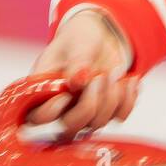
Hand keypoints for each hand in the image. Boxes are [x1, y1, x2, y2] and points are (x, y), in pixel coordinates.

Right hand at [25, 9, 139, 138]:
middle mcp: (61, 107)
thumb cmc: (79, 40)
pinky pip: (120, 116)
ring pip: (97, 123)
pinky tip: (128, 80)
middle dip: (89, 105)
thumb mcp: (75, 43)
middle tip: (100, 77)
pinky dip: (128, 98)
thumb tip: (77, 81)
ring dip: (111, 97)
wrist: (101, 38)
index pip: (37, 117)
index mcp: (43, 89)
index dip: (51, 111)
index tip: (66, 93)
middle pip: (70, 128)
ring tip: (115, 71)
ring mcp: (84, 112)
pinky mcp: (106, 111)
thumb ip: (76, 61)